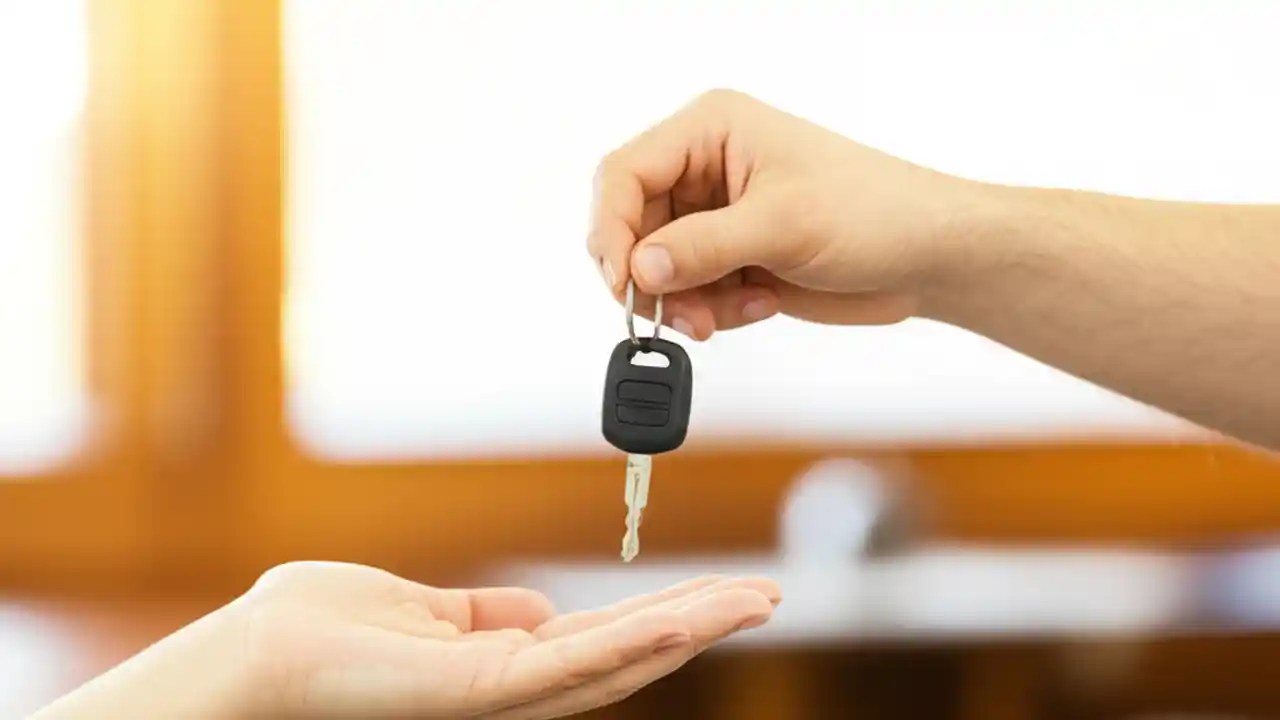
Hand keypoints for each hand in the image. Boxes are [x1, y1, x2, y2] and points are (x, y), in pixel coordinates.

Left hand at [35, 562, 778, 718]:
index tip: (722, 592)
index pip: (601, 643)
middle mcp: (510, 694)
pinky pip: (563, 668)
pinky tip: (679, 618)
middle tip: (768, 597)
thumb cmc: (319, 632)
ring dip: (685, 631)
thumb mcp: (421, 610)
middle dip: (700, 627)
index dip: (666, 619)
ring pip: (610, 666)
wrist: (249, 660)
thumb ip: (484, 614)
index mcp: (500, 667)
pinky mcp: (474, 695)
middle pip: (624, 659)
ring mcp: (496, 700)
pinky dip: (629, 643)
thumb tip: (540, 612)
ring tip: (749, 602)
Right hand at [588, 89, 990, 339]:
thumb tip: (639, 270)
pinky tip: (760, 304)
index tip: (622, 279)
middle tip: (675, 313)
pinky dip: (713, 311)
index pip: (624, 174)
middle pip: (632, 228)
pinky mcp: (732, 258)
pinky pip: (689, 293)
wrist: (929, 257)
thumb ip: (703, 247)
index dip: (611, 228)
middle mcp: (704, 170)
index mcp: (710, 130)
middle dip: (651, 277)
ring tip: (729, 314)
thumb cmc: (875, 212)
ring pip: (657, 270)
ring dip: (685, 302)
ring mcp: (717, 217)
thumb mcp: (784, 224)